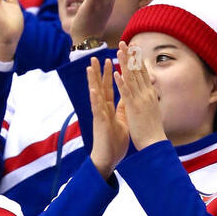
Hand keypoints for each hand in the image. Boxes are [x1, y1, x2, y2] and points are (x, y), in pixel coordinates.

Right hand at [87, 56, 127, 178]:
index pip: (109, 88)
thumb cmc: (114, 142)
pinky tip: (93, 90)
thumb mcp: (121, 121)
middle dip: (99, 72)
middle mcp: (102, 109)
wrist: (108, 159)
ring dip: (92, 81)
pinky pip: (96, 109)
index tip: (112, 60)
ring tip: (89, 67)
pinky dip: (94, 99)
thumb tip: (127, 98)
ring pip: (95, 95)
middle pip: (100, 87)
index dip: (110, 74)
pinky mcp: (100, 123)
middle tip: (96, 57)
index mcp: (109, 109)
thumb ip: (122, 109)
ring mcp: (100, 115)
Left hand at [116, 39, 166, 149]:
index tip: (132, 48)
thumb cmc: (152, 130)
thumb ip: (149, 99)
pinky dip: (121, 82)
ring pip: (132, 78)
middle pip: (138, 71)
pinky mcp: (134, 108)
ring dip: (125, 63)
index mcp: (150, 94)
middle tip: (124, 42)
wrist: (155, 144)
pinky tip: (116, 73)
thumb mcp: (152, 110)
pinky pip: (126, 93)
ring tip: (118, 51)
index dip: (137, 60)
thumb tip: (149, 92)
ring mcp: (141, 100)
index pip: (143, 73)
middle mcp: (147, 94)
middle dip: (130, 56)